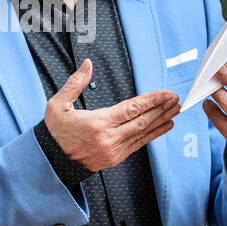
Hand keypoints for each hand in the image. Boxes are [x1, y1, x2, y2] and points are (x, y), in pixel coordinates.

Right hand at [44, 58, 179, 171]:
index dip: (151, 101)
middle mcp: (108, 138)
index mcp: (97, 123)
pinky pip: (139, 144)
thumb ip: (75, 83)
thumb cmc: (54, 132)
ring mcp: (113, 151)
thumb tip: (87, 64)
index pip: (131, 109)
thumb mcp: (57, 104)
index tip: (165, 94)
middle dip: (162, 109)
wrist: (50, 162)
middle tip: (176, 100)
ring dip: (161, 121)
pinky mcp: (115, 158)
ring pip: (143, 133)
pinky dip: (153, 134)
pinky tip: (164, 126)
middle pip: (142, 121)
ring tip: (175, 111)